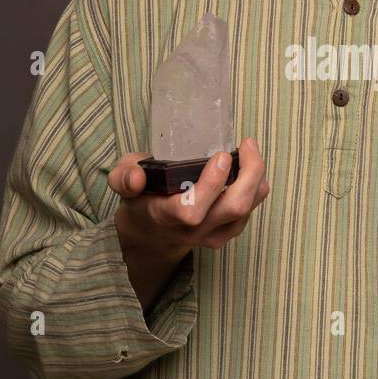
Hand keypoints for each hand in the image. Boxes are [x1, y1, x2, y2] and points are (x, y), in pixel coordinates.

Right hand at [112, 136, 269, 254]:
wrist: (151, 230)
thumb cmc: (141, 197)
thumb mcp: (121, 181)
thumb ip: (123, 177)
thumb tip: (137, 177)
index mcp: (166, 216)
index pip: (192, 209)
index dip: (211, 184)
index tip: (221, 156)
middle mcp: (193, 230)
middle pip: (233, 208)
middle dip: (249, 174)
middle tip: (247, 144)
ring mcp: (212, 235)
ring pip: (246, 210)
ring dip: (256, 177)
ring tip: (249, 149)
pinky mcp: (226, 232)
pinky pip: (250, 210)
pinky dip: (256, 187)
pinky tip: (250, 167)